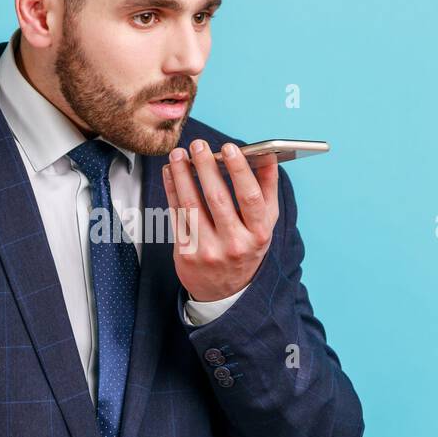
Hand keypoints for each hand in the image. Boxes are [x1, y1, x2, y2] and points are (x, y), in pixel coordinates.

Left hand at [160, 139, 279, 301]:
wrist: (224, 291)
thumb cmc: (246, 246)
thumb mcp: (264, 223)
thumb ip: (267, 189)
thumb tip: (267, 154)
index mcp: (259, 234)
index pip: (250, 198)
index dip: (239, 171)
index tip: (229, 148)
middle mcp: (234, 244)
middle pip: (217, 199)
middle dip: (205, 167)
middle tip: (198, 145)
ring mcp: (208, 251)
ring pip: (191, 205)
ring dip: (182, 175)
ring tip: (178, 155)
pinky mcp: (186, 254)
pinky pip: (176, 215)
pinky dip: (171, 190)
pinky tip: (170, 173)